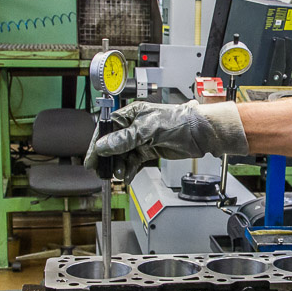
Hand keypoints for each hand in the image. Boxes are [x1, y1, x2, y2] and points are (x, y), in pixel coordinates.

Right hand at [84, 101, 248, 181]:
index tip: (91, 158)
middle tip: (102, 171)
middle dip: (107, 158)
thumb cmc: (179, 121)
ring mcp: (141, 139)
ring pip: (123, 155)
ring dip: (119, 166)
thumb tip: (104, 145)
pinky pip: (134, 161)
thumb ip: (125, 139)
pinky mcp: (149, 150)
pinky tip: (127, 176)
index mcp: (131, 113)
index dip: (97, 144)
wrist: (199, 133)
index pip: (107, 128)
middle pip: (113, 143)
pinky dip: (130, 170)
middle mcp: (134, 126)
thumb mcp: (148, 129)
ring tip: (119, 174)